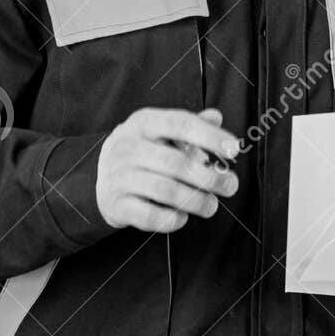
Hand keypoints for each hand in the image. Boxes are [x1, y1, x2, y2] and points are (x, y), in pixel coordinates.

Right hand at [96, 107, 239, 231]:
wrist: (99, 180)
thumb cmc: (143, 152)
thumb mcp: (161, 131)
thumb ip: (191, 124)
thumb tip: (216, 116)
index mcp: (143, 123)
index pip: (180, 123)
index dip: (210, 136)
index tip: (235, 149)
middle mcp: (127, 147)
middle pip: (176, 163)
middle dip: (210, 177)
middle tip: (231, 186)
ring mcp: (118, 176)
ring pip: (165, 191)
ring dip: (196, 201)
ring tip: (212, 206)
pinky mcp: (115, 204)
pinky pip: (150, 216)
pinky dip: (172, 219)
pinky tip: (183, 217)